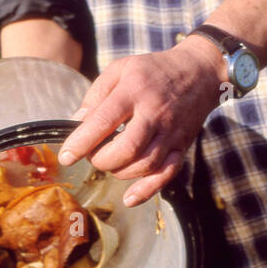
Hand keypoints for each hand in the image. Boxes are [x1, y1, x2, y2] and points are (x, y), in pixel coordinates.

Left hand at [57, 39, 224, 205]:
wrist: (200, 71)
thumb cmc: (153, 71)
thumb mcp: (121, 69)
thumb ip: (96, 95)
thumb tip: (76, 122)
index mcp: (134, 90)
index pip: (104, 121)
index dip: (82, 142)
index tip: (67, 156)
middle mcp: (154, 113)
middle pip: (126, 149)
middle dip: (102, 160)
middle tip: (94, 155)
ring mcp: (171, 132)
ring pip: (144, 165)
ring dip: (120, 172)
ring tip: (111, 162)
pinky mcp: (181, 146)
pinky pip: (167, 174)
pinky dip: (147, 190)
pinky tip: (129, 198)